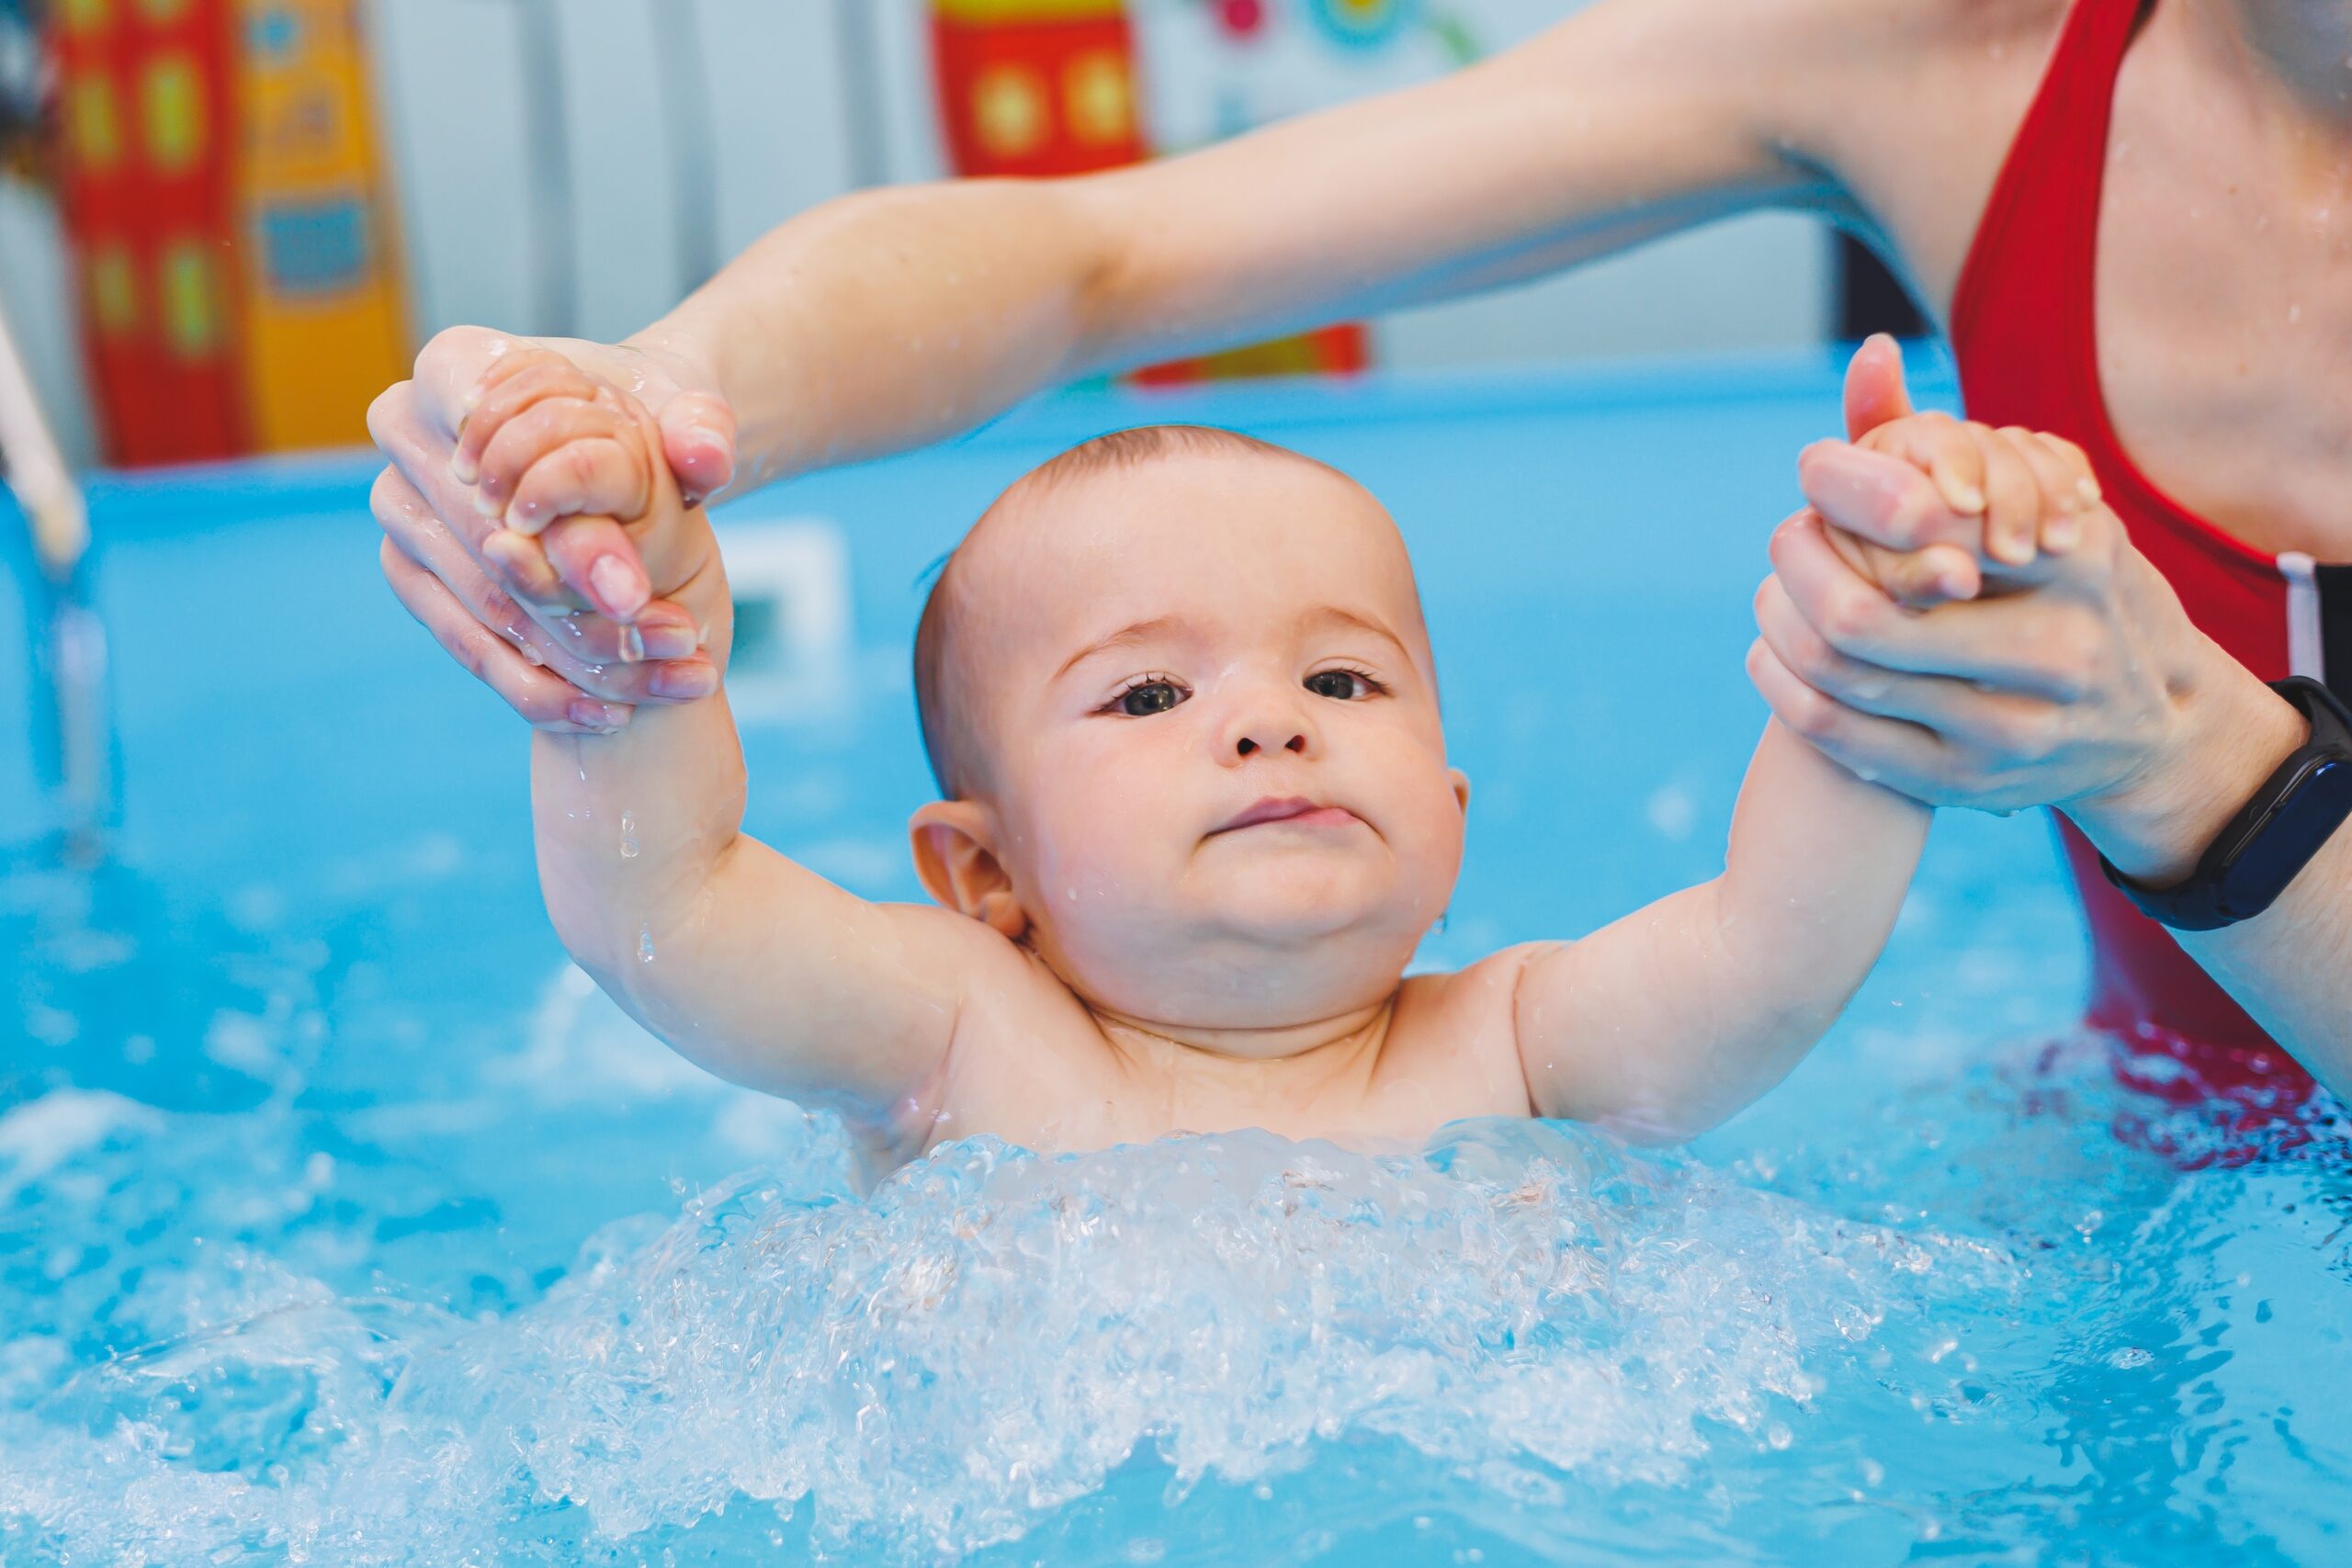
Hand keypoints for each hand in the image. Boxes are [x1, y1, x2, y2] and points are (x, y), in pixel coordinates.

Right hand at [370, 327, 736, 729]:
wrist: (619, 462)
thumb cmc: (645, 426)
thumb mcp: (686, 419)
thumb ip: (702, 431)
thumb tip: (707, 458)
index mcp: (457, 367)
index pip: (491, 439)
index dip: (559, 518)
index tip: (636, 583)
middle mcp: (406, 434)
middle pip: (492, 541)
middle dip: (585, 603)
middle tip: (671, 640)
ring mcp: (399, 511)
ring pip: (487, 604)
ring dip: (578, 654)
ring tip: (666, 676)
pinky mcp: (410, 576)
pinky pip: (470, 646)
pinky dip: (542, 687)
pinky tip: (614, 711)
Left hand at [1747, 342, 2302, 879]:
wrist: (2156, 733)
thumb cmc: (2077, 597)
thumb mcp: (2050, 513)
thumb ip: (1949, 443)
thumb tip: (1865, 351)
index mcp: (2076, 567)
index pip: (1928, 519)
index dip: (1849, 492)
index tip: (1815, 475)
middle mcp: (2053, 653)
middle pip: (1864, 612)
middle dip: (1800, 564)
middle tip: (1785, 536)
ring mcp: (2010, 729)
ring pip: (1845, 676)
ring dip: (1784, 624)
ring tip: (1773, 592)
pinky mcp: (1969, 785)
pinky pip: (1842, 736)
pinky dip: (1786, 686)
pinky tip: (1772, 653)